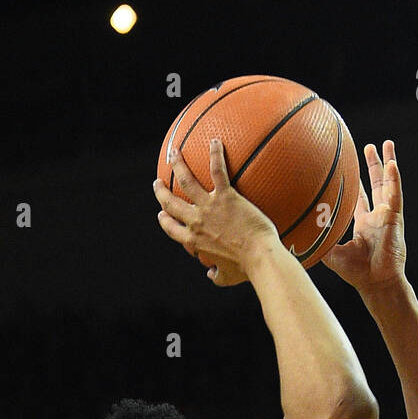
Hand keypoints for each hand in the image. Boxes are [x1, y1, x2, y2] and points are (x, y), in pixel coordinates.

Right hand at [153, 139, 278, 285]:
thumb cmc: (246, 269)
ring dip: (177, 165)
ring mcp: (209, 207)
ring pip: (186, 181)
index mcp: (194, 241)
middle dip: (161, 191)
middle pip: (171, 203)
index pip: (172, 229)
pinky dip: (215, 154)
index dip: (165, 220)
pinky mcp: (226, 196)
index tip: (162, 214)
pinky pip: (218, 170)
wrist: (259, 257)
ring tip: (174, 153)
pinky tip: (215, 141)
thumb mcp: (226, 277)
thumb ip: (216, 276)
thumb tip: (212, 276)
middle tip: (158, 183)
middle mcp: (196, 222)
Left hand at [322, 140, 406, 293]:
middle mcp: (376, 217)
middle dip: (372, 167)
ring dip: (387, 163)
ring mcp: (386, 215)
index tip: (348, 169)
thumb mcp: (332, 253)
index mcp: (363, 225)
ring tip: (387, 144)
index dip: (355, 185)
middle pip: (375, 186)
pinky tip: (392, 163)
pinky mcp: (394, 217)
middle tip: (367, 147)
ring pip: (388, 184)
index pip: (359, 200)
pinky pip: (395, 194)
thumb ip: (318, 241)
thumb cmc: (356, 273)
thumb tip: (294, 234)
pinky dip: (394, 179)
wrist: (375, 282)